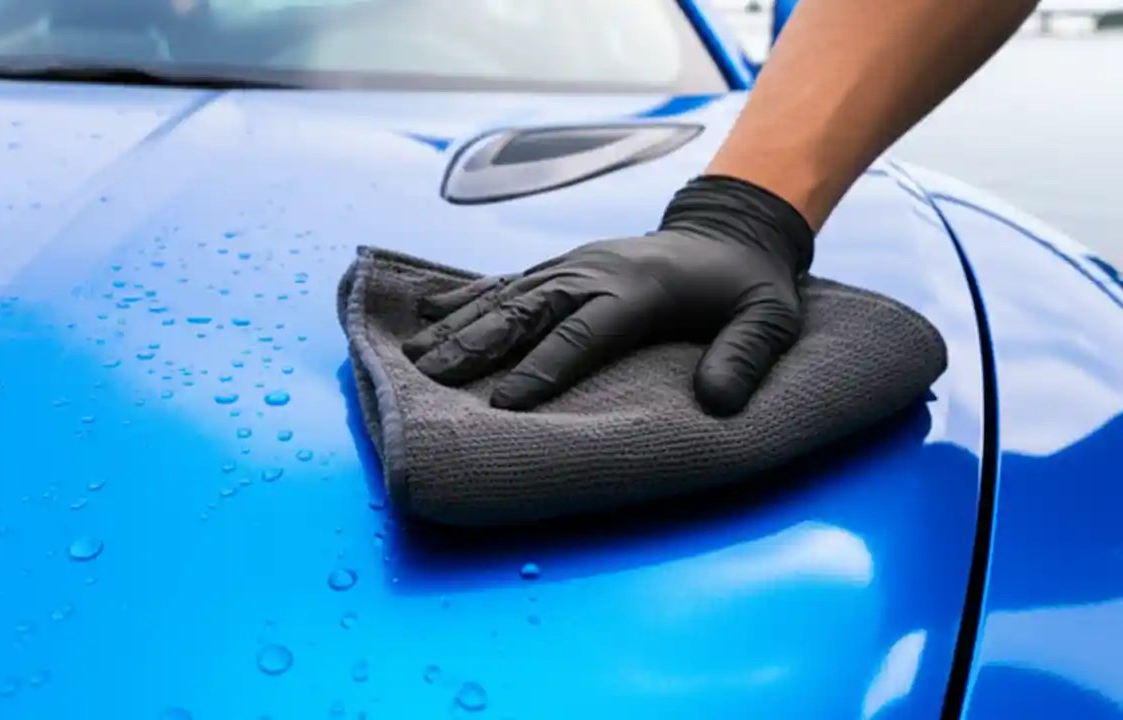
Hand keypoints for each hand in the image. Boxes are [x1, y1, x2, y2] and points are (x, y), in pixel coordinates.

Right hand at [402, 175, 814, 414]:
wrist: (729, 228)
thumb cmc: (748, 284)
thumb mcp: (770, 316)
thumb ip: (747, 355)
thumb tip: (719, 404)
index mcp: (639, 289)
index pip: (584, 332)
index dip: (544, 367)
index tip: (504, 403)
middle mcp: (593, 272)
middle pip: (526, 311)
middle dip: (475, 346)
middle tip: (429, 379)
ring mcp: (571, 265)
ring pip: (504, 296)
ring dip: (456, 326)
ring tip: (412, 356)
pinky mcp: (560, 266)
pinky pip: (503, 281)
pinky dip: (462, 297)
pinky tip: (424, 312)